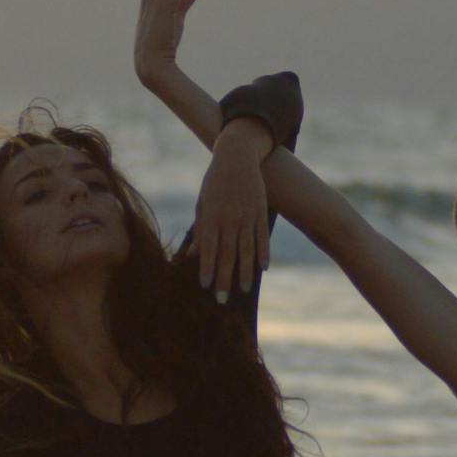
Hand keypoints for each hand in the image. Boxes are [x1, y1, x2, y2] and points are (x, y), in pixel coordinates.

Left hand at [184, 124, 275, 297]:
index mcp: (212, 216)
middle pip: (227, 253)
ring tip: (244, 290)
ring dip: (245, 271)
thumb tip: (193, 255)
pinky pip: (262, 237)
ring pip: (246, 249)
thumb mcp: (202, 203)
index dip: (207, 267)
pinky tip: (263, 268)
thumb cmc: (214, 182)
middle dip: (224, 277)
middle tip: (221, 299)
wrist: (237, 157)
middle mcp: (230, 219)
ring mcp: (247, 216)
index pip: (209, 247)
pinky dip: (263, 253)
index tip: (205, 285)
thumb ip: (200, 230)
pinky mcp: (261, 212)